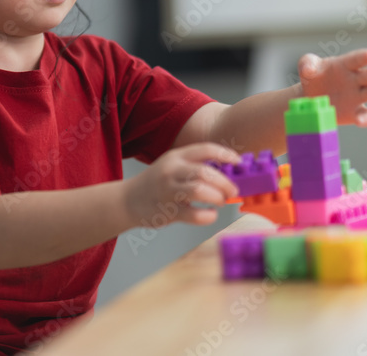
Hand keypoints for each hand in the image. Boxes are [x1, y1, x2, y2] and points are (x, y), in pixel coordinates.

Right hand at [124, 143, 240, 226]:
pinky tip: (210, 214)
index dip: (225, 154)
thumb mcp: (172, 166)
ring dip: (217, 196)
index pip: (205, 149)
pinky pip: (194, 215)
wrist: (127, 200)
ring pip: (199, 190)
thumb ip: (194, 165)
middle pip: (205, 172)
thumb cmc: (156, 183)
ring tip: (220, 201)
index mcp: (175, 157)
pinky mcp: (168, 211)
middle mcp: (171, 171)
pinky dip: (208, 216)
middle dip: (224, 182)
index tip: (238, 162)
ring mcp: (168, 191)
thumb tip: (228, 170)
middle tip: (232, 190)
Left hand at [297, 48, 366, 126]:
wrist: (308, 99)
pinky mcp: (357, 113)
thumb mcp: (306, 66)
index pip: (358, 58)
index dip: (364, 56)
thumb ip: (307, 63)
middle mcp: (357, 79)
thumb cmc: (312, 78)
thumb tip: (308, 69)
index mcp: (347, 64)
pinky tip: (359, 120)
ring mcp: (359, 96)